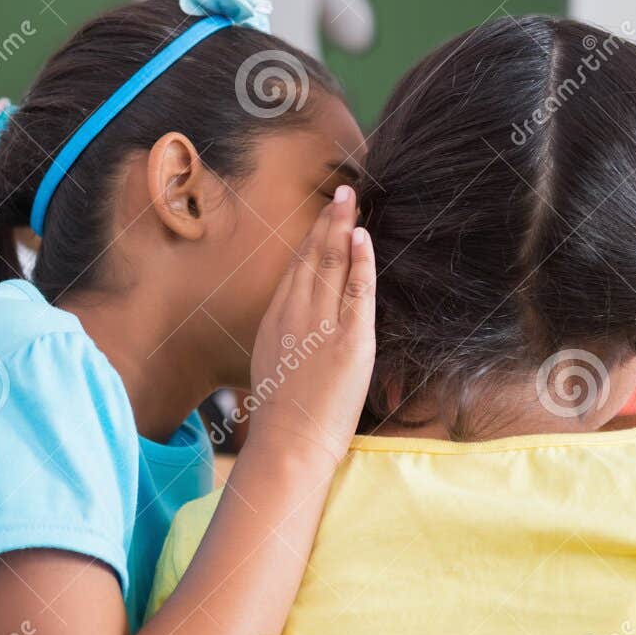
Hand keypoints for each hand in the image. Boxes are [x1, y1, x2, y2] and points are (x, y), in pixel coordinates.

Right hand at [244, 185, 375, 466]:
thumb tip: (297, 328)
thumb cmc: (282, 416)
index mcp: (275, 319)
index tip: (323, 217)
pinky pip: (356, 290)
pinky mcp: (349, 340)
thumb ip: (285, 338)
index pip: (295, 268)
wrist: (288, 442)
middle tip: (342, 192)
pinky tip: (363, 237)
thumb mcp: (273, 364)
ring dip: (343, 227)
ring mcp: (321, 324)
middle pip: (312, 256)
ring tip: (352, 200)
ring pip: (331, 264)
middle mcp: (295, 314)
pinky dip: (360, 260)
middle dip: (327, 221)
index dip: (311, 238)